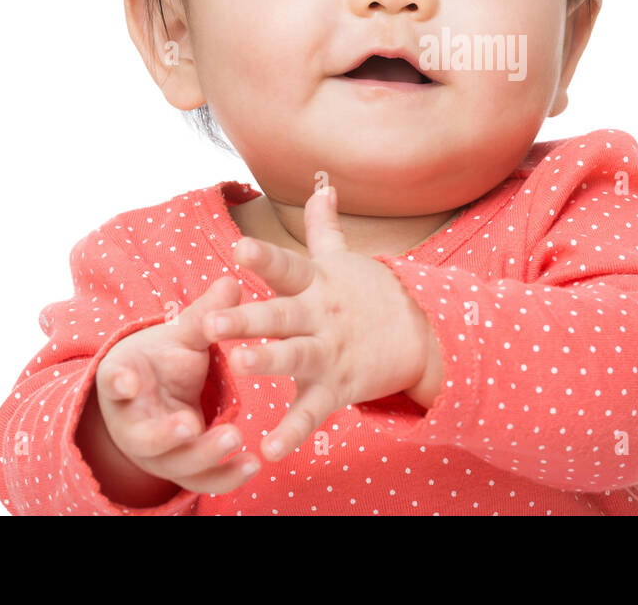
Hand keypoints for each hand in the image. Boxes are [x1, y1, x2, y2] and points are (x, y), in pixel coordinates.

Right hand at [92, 275, 260, 494]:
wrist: (154, 397)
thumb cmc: (161, 361)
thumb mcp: (179, 337)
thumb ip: (204, 316)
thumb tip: (233, 282)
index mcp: (123, 381)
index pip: (115, 383)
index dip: (119, 383)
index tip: (125, 380)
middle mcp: (133, 422)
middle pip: (144, 436)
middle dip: (165, 433)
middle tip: (189, 424)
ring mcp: (157, 451)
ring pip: (176, 462)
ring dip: (203, 454)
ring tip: (235, 439)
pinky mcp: (182, 467)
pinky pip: (202, 480)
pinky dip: (226, 476)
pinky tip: (253, 465)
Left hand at [203, 184, 437, 462]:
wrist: (423, 332)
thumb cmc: (370, 293)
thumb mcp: (345, 260)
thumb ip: (324, 228)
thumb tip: (322, 187)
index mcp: (317, 285)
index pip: (287, 267)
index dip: (262, 258)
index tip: (237, 247)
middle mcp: (320, 317)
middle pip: (281, 315)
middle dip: (248, 318)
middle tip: (214, 321)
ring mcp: (329, 354)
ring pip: (295, 358)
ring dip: (269, 362)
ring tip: (240, 365)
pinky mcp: (337, 388)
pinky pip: (312, 413)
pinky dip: (292, 432)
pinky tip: (269, 450)